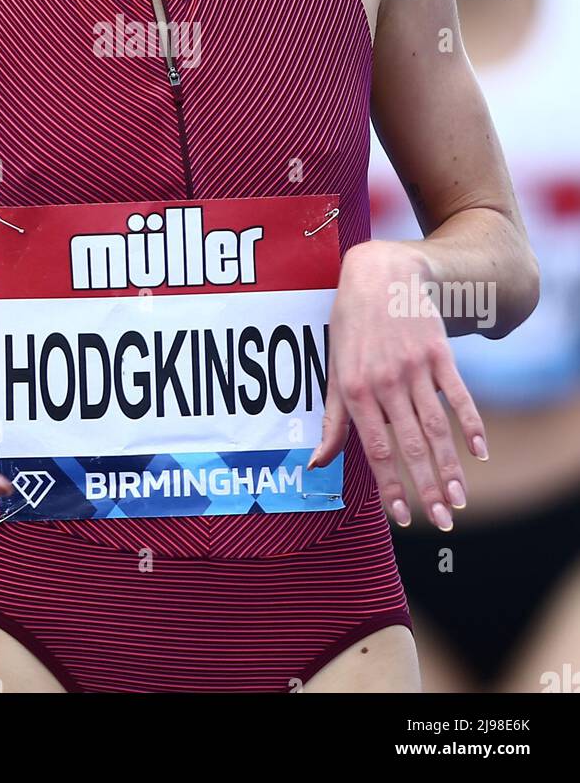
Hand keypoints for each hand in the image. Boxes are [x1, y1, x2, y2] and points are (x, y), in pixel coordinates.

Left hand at [308, 240, 488, 529]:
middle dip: (428, 488)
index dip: (392, 487)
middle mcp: (385, 381)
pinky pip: (458, 394)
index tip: (404, 518)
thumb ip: (332, 421)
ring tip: (460, 500)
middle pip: (410, 445)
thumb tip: (315, 465)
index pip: (377, 450)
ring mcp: (414, 367)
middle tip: (443, 521)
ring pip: (436, 426)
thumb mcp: (334, 369)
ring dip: (451, 466)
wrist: (380, 274)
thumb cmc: (350, 327)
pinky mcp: (439, 353)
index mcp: (355, 390)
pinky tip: (479, 452)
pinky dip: (471, 424)